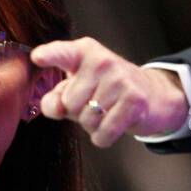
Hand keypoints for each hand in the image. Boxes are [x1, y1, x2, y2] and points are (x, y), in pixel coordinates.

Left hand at [30, 37, 189, 147]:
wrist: (152, 95)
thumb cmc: (106, 91)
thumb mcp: (76, 90)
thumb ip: (55, 98)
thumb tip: (54, 107)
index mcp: (83, 53)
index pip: (62, 53)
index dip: (49, 55)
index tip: (37, 57)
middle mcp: (101, 61)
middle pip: (69, 103)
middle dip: (78, 112)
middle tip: (95, 103)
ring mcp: (119, 79)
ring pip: (87, 121)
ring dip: (93, 125)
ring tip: (107, 111)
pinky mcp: (134, 100)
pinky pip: (103, 133)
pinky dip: (104, 137)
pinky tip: (114, 123)